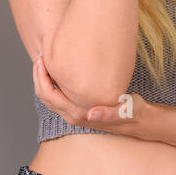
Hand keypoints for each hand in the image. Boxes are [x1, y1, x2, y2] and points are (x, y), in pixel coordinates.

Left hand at [33, 53, 148, 134]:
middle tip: (40, 55)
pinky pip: (56, 95)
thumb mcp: (125, 110)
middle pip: (44, 96)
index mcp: (79, 115)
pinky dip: (50, 82)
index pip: (49, 95)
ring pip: (48, 96)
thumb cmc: (132, 112)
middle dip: (38, 75)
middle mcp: (72, 116)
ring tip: (45, 59)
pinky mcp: (76, 108)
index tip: (42, 59)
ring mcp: (72, 113)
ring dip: (43, 78)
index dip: (42, 77)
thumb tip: (91, 113)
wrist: (137, 119)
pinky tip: (56, 69)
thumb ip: (108, 113)